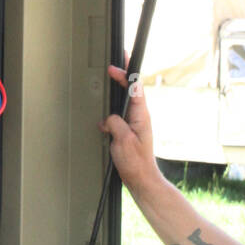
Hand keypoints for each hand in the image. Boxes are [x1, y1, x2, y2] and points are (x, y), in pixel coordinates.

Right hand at [100, 63, 160, 192]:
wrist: (141, 180)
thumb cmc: (136, 163)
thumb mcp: (123, 141)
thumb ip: (115, 123)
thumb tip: (107, 119)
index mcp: (141, 115)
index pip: (134, 88)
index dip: (125, 74)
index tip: (113, 68)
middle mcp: (139, 116)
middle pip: (131, 90)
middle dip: (122, 76)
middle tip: (112, 64)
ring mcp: (134, 123)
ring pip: (124, 102)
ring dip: (116, 92)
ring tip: (109, 81)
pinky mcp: (128, 131)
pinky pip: (118, 116)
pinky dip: (110, 111)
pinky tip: (103, 113)